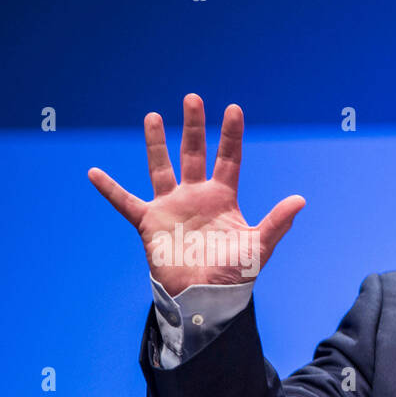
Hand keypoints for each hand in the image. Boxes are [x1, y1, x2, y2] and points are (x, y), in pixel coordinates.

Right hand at [88, 94, 304, 297]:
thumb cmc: (235, 275)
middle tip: (193, 99)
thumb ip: (277, 222)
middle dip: (194, 127)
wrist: (205, 298)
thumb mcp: (259, 246)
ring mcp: (171, 207)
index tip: (233, 109)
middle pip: (194, 154)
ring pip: (161, 167)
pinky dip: (109, 189)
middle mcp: (196, 197)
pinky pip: (124, 202)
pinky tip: (93, 172)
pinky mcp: (150, 223)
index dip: (231, 135)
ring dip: (156, 143)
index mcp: (223, 199)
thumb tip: (300, 200)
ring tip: (153, 116)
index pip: (228, 159)